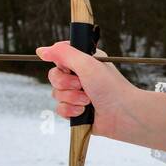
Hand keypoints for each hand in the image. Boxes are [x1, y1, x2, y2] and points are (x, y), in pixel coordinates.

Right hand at [36, 41, 165, 149]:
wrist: (124, 115)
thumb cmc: (111, 87)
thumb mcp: (87, 63)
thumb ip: (63, 53)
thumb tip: (41, 50)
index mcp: (85, 61)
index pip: (60, 57)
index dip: (61, 63)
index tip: (69, 67)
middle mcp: (81, 76)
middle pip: (54, 76)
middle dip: (66, 84)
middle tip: (82, 85)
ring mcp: (79, 94)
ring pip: (56, 94)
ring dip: (70, 98)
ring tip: (88, 101)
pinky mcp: (77, 111)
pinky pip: (60, 110)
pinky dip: (70, 111)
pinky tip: (84, 112)